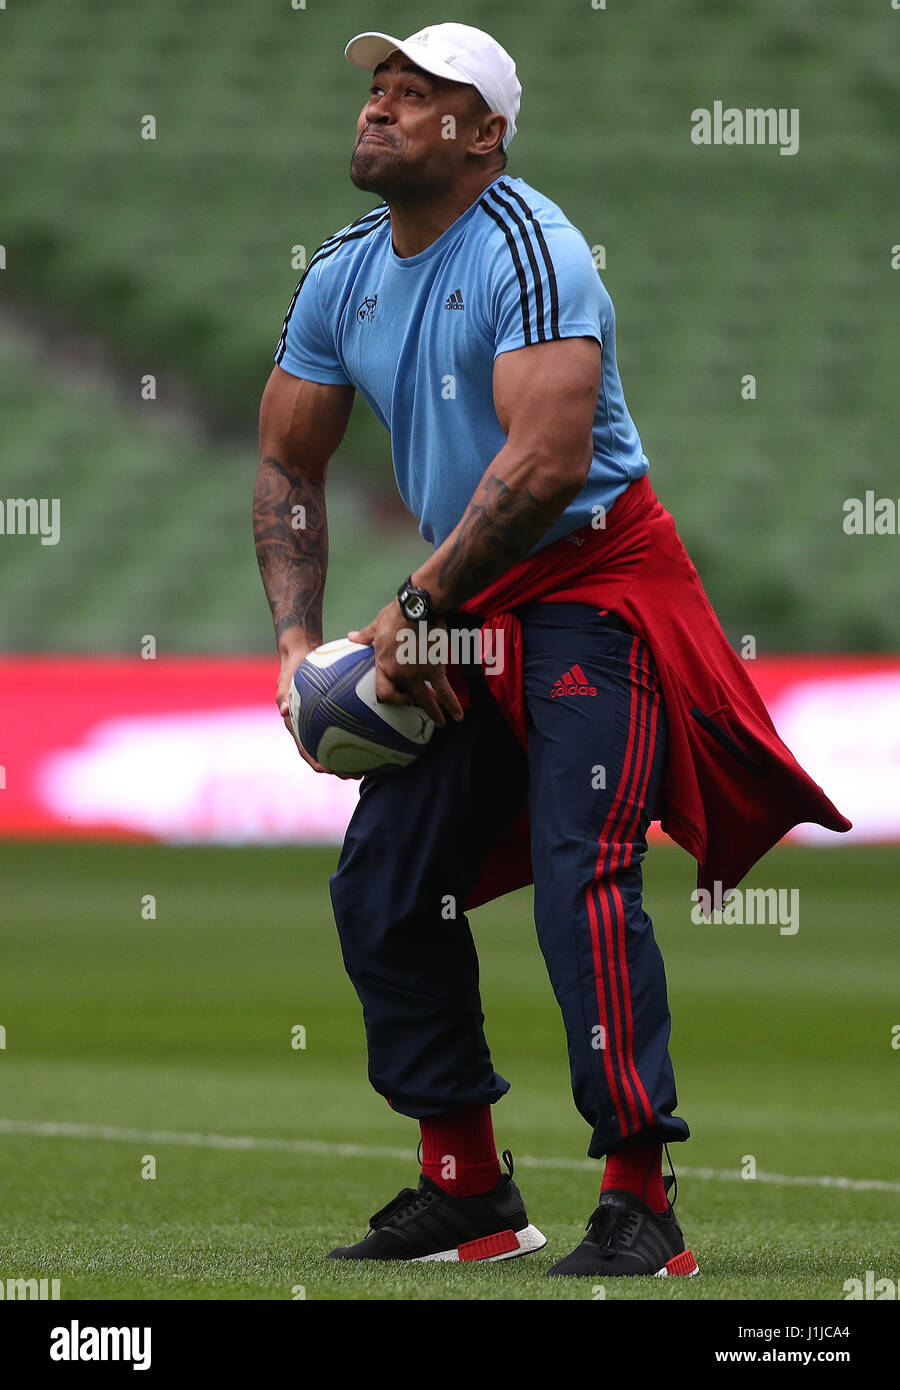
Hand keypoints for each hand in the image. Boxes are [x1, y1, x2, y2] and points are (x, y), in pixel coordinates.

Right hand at [276, 643, 361, 778]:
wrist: (301, 654)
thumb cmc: (293, 666)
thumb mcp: (286, 679)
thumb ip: (283, 694)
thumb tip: (282, 710)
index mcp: (297, 725)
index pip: (305, 750)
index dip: (317, 763)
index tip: (328, 771)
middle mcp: (310, 727)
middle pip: (326, 753)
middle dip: (339, 767)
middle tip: (355, 774)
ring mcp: (323, 721)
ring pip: (338, 743)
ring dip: (352, 755)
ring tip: (371, 763)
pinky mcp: (334, 712)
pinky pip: (347, 725)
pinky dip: (359, 731)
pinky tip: (377, 733)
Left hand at [349, 602, 463, 726]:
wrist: (418, 609)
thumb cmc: (396, 615)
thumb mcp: (376, 626)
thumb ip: (365, 635)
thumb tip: (352, 636)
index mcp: (384, 665)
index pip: (383, 692)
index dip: (392, 698)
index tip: (401, 698)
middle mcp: (399, 675)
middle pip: (405, 699)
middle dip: (414, 705)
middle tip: (423, 710)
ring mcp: (418, 674)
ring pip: (426, 700)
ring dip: (435, 713)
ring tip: (443, 722)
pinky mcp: (435, 669)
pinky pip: (444, 691)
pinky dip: (452, 704)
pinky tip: (458, 715)